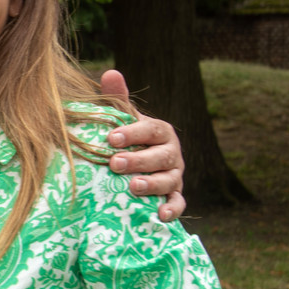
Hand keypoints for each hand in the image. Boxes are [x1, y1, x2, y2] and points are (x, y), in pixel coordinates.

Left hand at [99, 69, 185, 220]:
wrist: (138, 167)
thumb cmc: (128, 140)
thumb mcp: (122, 120)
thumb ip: (117, 99)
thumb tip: (110, 73)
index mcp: (160, 131)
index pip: (151, 130)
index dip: (133, 133)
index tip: (111, 139)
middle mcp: (171, 153)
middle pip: (160, 156)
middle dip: (138, 160)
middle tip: (115, 164)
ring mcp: (174, 176)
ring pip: (169, 181)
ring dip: (152, 184)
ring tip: (132, 187)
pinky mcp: (174, 196)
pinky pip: (178, 204)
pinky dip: (172, 210)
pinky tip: (159, 215)